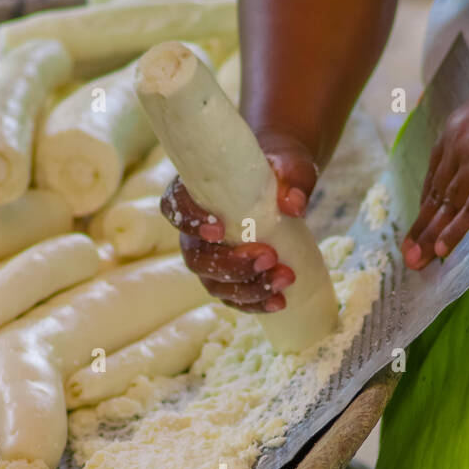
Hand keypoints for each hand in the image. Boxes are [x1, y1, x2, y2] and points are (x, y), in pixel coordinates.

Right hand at [160, 131, 317, 311]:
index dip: (190, 222)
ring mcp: (210, 258)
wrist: (287, 183)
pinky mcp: (228, 278)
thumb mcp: (291, 165)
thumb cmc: (280, 168)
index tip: (219, 228)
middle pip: (196, 257)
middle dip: (230, 265)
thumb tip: (293, 204)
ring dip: (247, 288)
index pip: (175, 208)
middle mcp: (195, 231)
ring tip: (284, 279)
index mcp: (196, 193)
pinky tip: (279, 301)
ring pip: (214, 283)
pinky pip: (233, 298)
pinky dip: (255, 303)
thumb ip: (293, 178)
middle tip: (269, 257)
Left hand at [401, 50, 468, 269]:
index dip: (426, 202)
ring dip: (431, 237)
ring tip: (418, 263)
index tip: (419, 224)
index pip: (436, 171)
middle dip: (421, 226)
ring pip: (447, 204)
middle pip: (436, 191)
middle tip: (407, 254)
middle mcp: (462, 139)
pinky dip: (454, 233)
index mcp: (461, 122)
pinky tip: (441, 252)